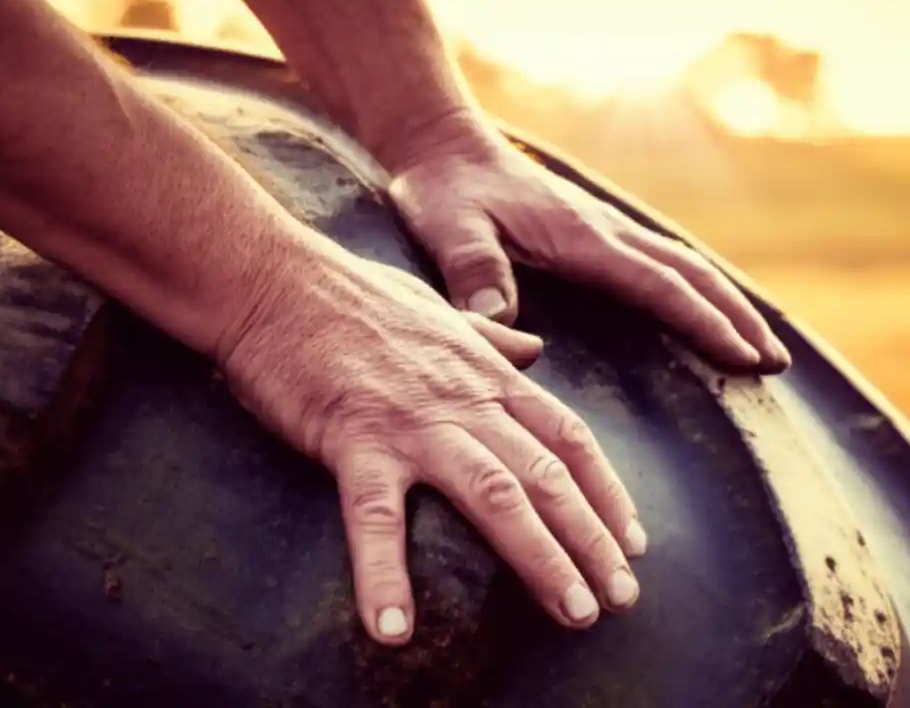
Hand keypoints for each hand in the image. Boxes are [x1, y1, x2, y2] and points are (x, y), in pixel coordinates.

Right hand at [216, 243, 645, 645]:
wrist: (276, 279)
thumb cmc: (353, 296)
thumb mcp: (440, 310)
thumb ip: (492, 338)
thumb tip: (535, 350)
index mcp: (487, 375)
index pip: (568, 438)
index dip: (608, 492)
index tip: (633, 540)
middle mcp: (465, 400)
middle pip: (548, 475)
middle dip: (594, 540)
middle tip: (623, 598)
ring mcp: (414, 422)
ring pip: (496, 495)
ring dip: (542, 557)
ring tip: (575, 613)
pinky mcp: (354, 439)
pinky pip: (374, 517)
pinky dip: (385, 574)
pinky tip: (394, 631)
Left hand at [386, 109, 790, 372]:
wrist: (442, 142)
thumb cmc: (444, 190)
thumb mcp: (449, 230)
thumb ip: (475, 273)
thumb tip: (503, 323)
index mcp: (581, 236)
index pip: (658, 284)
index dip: (703, 322)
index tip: (743, 357)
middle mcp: (604, 230)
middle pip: (690, 274)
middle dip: (737, 318)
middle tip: (777, 363)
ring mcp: (603, 227)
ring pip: (684, 265)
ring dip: (728, 303)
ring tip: (764, 345)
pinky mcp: (593, 229)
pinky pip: (662, 259)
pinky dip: (698, 286)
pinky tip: (708, 306)